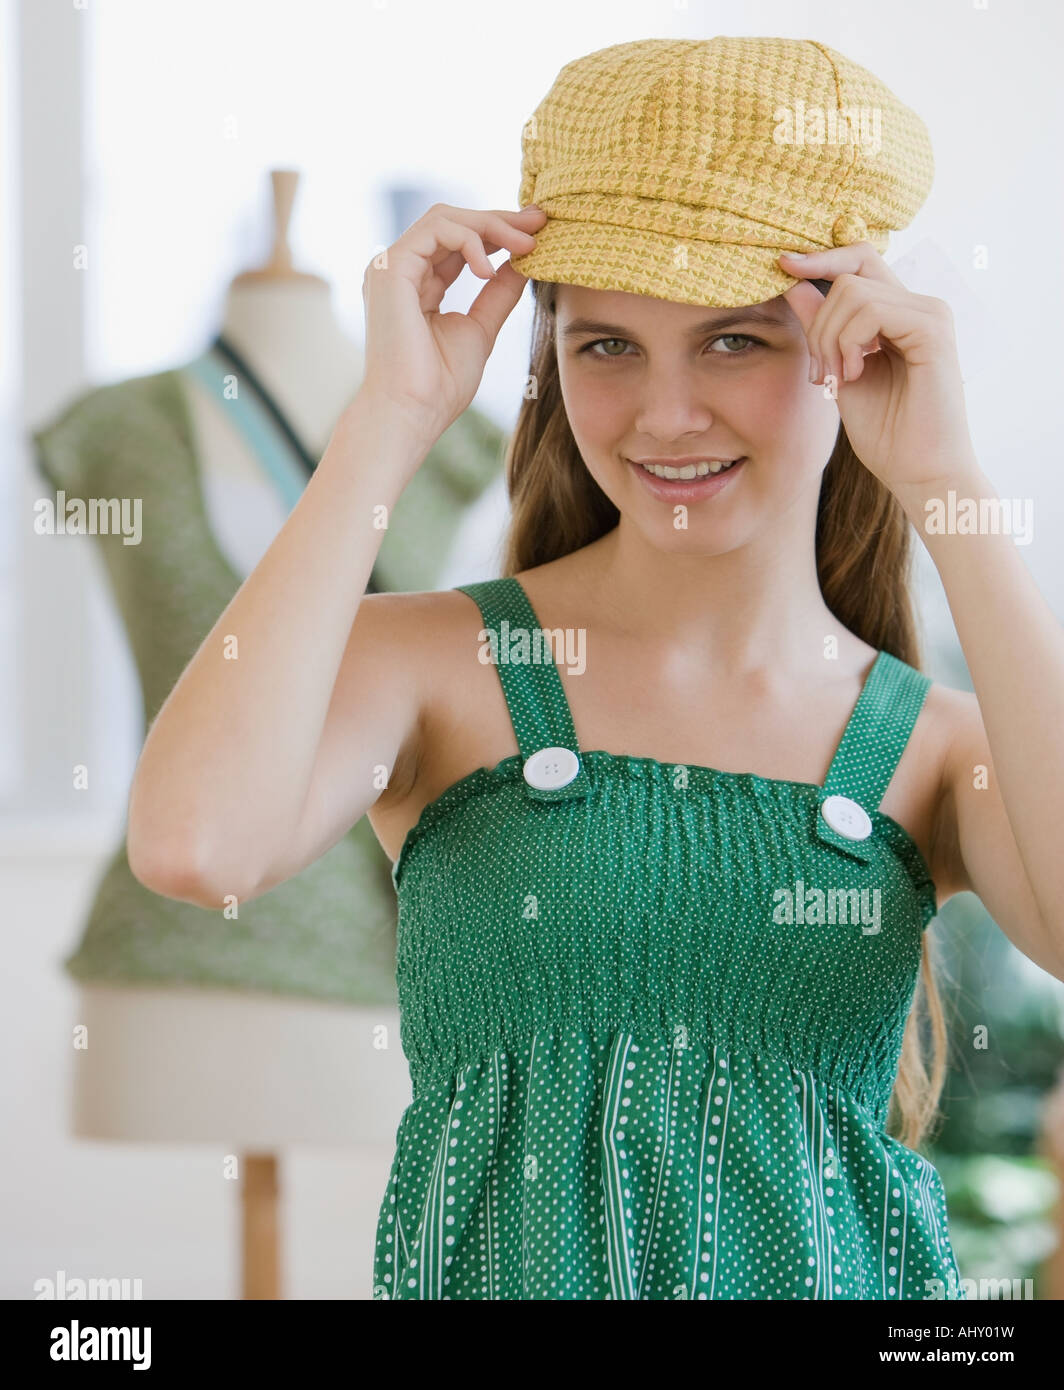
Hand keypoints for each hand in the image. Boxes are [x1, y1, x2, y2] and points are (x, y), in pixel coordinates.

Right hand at [360, 203, 546, 446]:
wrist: (412, 412)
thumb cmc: (439, 385)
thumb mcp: (480, 329)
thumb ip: (497, 293)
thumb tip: (522, 262)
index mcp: (418, 285)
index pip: (459, 243)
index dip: (498, 232)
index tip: (537, 231)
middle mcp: (402, 271)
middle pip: (453, 222)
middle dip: (499, 220)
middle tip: (539, 222)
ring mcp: (392, 267)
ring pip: (445, 218)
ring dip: (490, 226)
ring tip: (525, 245)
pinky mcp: (391, 268)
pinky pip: (436, 230)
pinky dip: (470, 240)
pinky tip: (490, 269)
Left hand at [778, 244, 977, 495]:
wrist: (918, 472)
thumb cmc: (887, 433)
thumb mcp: (839, 372)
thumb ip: (822, 328)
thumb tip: (794, 284)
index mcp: (901, 313)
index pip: (859, 262)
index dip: (821, 259)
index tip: (783, 264)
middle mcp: (920, 306)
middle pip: (848, 276)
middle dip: (817, 324)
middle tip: (820, 373)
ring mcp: (930, 313)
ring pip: (853, 293)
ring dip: (829, 340)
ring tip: (838, 379)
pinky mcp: (933, 329)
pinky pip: (871, 311)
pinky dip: (849, 343)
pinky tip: (855, 375)